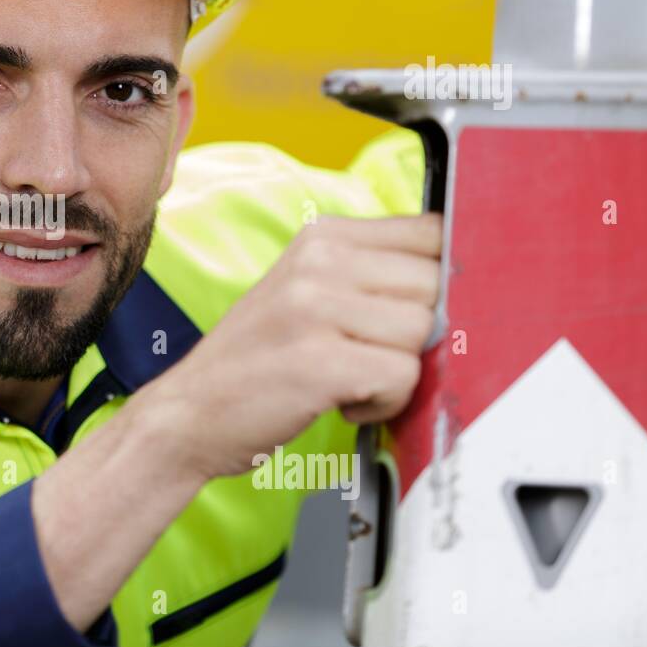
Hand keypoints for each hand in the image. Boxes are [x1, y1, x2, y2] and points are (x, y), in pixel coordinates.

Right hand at [146, 213, 442, 481]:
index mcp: (322, 237)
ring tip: (352, 380)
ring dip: (400, 372)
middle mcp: (318, 260)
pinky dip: (386, 403)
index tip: (418, 312)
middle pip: (435, 284)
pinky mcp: (318, 359)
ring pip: (423, 331)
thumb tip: (459, 285)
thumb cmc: (256, 363)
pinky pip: (402, 375)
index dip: (442, 279)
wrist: (187, 414)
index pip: (431, 232)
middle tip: (371, 356)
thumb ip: (371, 278)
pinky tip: (347, 403)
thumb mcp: (307, 295)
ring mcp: (315, 307)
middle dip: (418, 333)